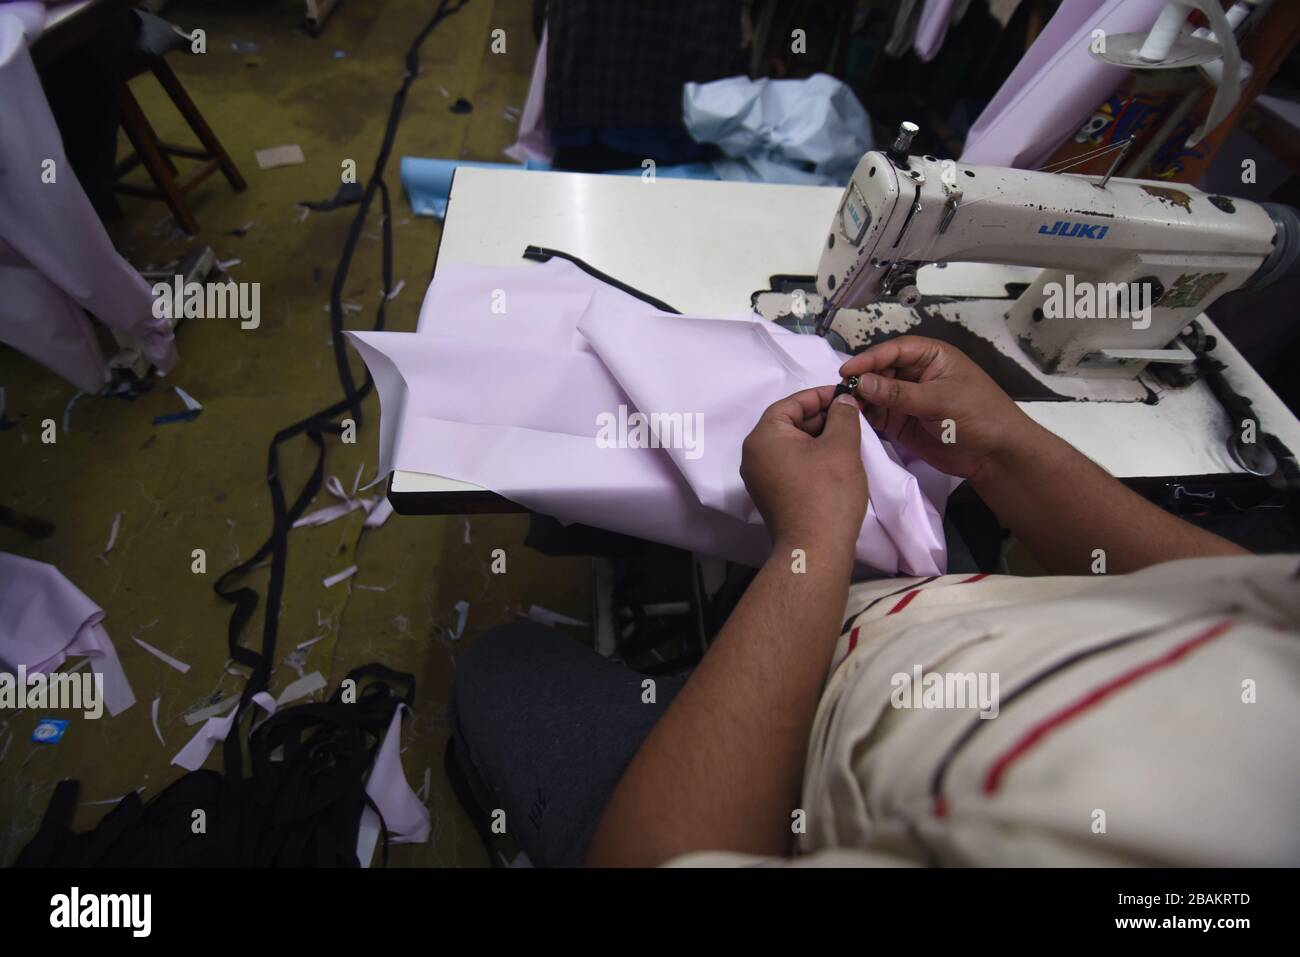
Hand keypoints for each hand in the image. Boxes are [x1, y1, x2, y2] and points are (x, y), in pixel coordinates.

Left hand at [740, 386, 866, 553]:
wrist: (815, 550)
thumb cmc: (827, 493)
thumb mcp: (841, 446)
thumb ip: (843, 415)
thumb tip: (843, 400)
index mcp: (763, 437)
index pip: (792, 403)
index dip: (821, 396)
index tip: (847, 395)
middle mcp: (754, 455)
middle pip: (790, 423)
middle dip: (822, 418)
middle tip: (853, 417)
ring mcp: (760, 477)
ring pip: (793, 445)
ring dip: (820, 438)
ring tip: (850, 438)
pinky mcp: (771, 495)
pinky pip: (792, 465)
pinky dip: (812, 458)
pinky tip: (837, 461)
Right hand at [839, 335, 1032, 479]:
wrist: (995, 454)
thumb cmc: (978, 415)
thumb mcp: (939, 400)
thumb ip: (898, 393)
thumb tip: (861, 382)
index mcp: (931, 356)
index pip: (894, 350)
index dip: (870, 358)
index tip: (848, 370)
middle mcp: (916, 374)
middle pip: (880, 371)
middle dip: (861, 380)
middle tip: (842, 392)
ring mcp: (907, 399)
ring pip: (875, 393)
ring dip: (860, 399)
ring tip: (843, 407)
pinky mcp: (902, 422)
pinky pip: (878, 415)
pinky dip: (865, 417)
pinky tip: (852, 420)